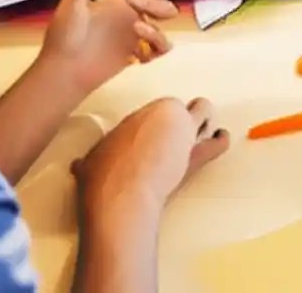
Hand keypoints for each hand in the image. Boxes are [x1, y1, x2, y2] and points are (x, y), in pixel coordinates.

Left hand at [39, 0, 177, 94]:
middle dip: (155, 4)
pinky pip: (159, 49)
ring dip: (156, 28)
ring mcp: (135, 38)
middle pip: (160, 6)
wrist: (62, 70)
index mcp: (117, 3)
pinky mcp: (137, 56)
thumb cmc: (64, 35)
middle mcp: (130, 18)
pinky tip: (138, 52)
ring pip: (163, 28)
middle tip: (137, 6)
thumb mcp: (74, 3)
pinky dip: (155, 47)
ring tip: (137, 30)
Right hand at [73, 97, 230, 213]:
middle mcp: (169, 117)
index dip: (159, 122)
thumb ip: (92, 158)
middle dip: (189, 115)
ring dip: (204, 123)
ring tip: (202, 131)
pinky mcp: (199, 155)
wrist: (123, 195)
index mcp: (146, 113)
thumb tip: (81, 166)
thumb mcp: (92, 159)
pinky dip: (220, 140)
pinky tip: (219, 139)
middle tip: (182, 129)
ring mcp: (187, 133)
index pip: (161, 109)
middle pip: (190, 107)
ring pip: (206, 113)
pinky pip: (219, 141)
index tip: (153, 133)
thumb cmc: (104, 174)